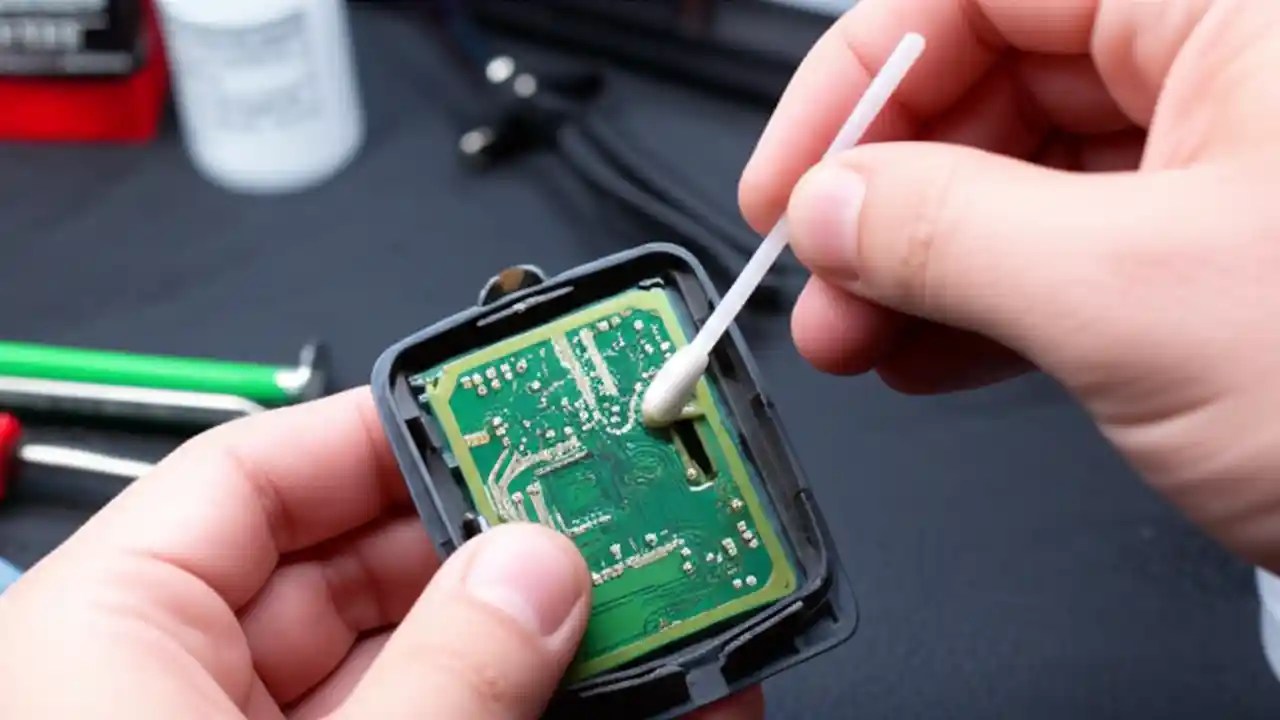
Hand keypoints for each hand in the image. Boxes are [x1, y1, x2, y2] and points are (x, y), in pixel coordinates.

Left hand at [0, 389, 761, 718]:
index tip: (509, 417)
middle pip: (361, 572)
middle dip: (503, 546)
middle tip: (619, 518)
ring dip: (553, 645)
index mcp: (109, 644)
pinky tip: (657, 710)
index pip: (253, 477)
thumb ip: (442, 677)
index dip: (388, 432)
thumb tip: (540, 571)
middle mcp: (178, 699)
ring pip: (425, 667)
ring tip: (671, 608)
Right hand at [742, 1, 1279, 570]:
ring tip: (862, 336)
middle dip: (889, 194)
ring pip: (1033, 171)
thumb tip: (833, 207)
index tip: (795, 177)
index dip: (861, 82)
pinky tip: (935, 352)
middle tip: (822, 280)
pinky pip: (1080, 241)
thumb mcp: (1128, 296)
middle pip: (1000, 79)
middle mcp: (1245, 49)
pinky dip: (997, 301)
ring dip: (927, 262)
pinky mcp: (1235, 240)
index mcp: (1237, 0)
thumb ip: (946, 233)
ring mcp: (1243, 147)